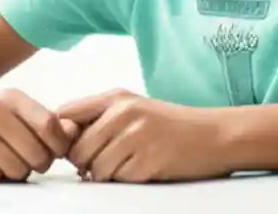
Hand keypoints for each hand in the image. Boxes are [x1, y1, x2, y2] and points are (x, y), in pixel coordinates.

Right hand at [0, 88, 79, 181]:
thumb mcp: (19, 113)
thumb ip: (51, 123)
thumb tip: (75, 132)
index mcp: (9, 97)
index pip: (49, 125)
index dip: (59, 144)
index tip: (56, 150)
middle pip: (36, 153)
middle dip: (39, 162)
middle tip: (31, 159)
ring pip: (17, 169)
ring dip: (17, 171)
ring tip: (8, 160)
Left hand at [57, 89, 228, 182]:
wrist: (214, 135)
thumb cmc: (170, 125)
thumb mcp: (133, 108)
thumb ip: (99, 118)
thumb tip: (63, 140)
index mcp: (116, 98)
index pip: (66, 114)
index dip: (63, 136)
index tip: (74, 146)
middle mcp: (124, 113)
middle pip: (77, 149)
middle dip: (86, 163)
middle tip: (105, 162)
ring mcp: (137, 136)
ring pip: (96, 169)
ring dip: (107, 175)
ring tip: (128, 164)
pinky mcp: (149, 160)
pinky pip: (120, 180)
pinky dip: (127, 180)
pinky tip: (143, 169)